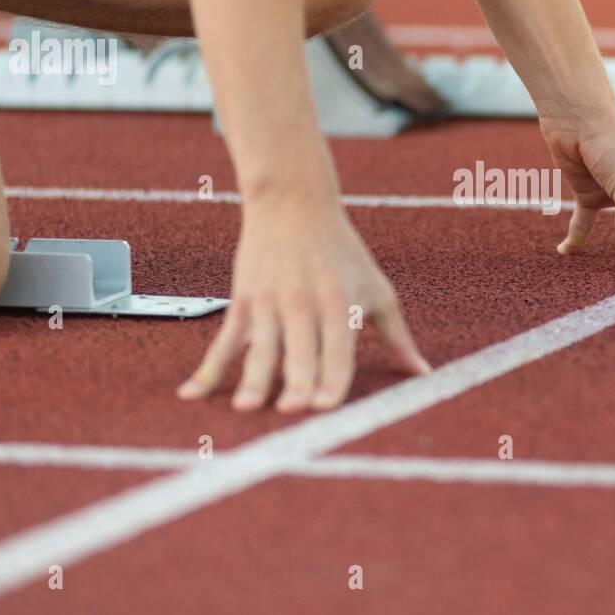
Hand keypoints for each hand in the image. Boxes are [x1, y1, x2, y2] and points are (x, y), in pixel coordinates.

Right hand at [177, 198, 429, 412]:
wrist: (294, 204)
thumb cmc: (344, 253)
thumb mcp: (378, 290)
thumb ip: (398, 336)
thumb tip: (422, 373)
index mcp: (341, 305)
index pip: (338, 349)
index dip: (332, 377)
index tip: (325, 405)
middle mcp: (305, 306)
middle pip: (300, 351)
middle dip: (295, 381)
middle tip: (290, 411)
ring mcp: (270, 305)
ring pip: (260, 349)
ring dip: (252, 379)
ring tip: (246, 408)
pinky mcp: (244, 303)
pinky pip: (225, 342)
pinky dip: (208, 369)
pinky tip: (192, 394)